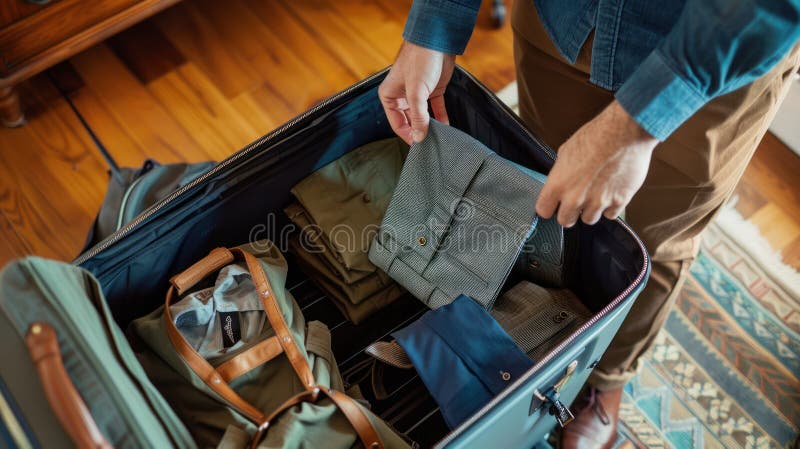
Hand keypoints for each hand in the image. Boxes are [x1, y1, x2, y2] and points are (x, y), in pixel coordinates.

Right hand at [379, 41, 455, 144]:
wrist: (437, 40)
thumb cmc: (420, 60)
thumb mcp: (416, 92)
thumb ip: (417, 117)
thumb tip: (419, 137)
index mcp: (389, 96)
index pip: (397, 124)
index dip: (408, 135)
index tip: (419, 146)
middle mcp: (401, 96)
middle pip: (409, 121)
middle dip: (419, 132)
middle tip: (430, 144)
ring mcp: (417, 94)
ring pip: (423, 116)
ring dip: (430, 126)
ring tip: (438, 137)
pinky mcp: (432, 90)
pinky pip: (436, 109)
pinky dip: (441, 117)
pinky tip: (446, 126)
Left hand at [536, 101, 658, 226]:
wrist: (624, 131)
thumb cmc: (595, 136)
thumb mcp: (566, 150)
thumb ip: (561, 171)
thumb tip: (560, 178)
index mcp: (558, 184)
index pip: (544, 211)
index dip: (548, 207)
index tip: (553, 205)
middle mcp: (575, 198)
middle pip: (565, 221)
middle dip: (569, 213)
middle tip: (576, 201)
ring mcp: (598, 202)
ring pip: (589, 220)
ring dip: (590, 210)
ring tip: (595, 194)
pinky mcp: (619, 201)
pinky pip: (610, 215)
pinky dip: (610, 207)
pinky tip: (611, 193)